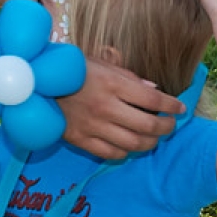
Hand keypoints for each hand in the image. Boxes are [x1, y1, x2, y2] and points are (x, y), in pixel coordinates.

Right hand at [59, 58, 184, 158]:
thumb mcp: (102, 63)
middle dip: (166, 127)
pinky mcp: (80, 140)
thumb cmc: (73, 70)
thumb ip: (129, 77)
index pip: (153, 100)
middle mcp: (105, 107)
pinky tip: (130, 145)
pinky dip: (126, 152)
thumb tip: (154, 90)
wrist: (36, 83)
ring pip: (133, 144)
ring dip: (150, 142)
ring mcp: (93, 126)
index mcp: (113, 84)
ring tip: (154, 137)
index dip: (172, 106)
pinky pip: (111, 153)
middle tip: (170, 124)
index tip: (180, 108)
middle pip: (148, 126)